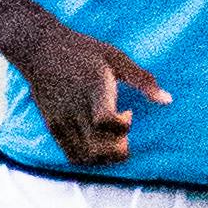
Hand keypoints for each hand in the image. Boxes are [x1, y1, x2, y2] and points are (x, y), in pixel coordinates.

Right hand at [16, 25, 164, 174]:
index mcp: (93, 89)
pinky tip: (96, 140)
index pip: (105, 122)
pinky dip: (89, 158)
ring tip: (111, 140)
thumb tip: (168, 100)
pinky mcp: (52, 126)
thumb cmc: (84, 51)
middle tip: (124, 134)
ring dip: (105, 157)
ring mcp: (61, 120)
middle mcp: (75, 108)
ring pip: (84, 157)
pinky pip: (71, 155)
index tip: (127, 113)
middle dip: (118, 150)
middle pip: (97, 148)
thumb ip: (143, 80)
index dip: (122, 127)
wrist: (40, 49)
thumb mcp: (116, 58)